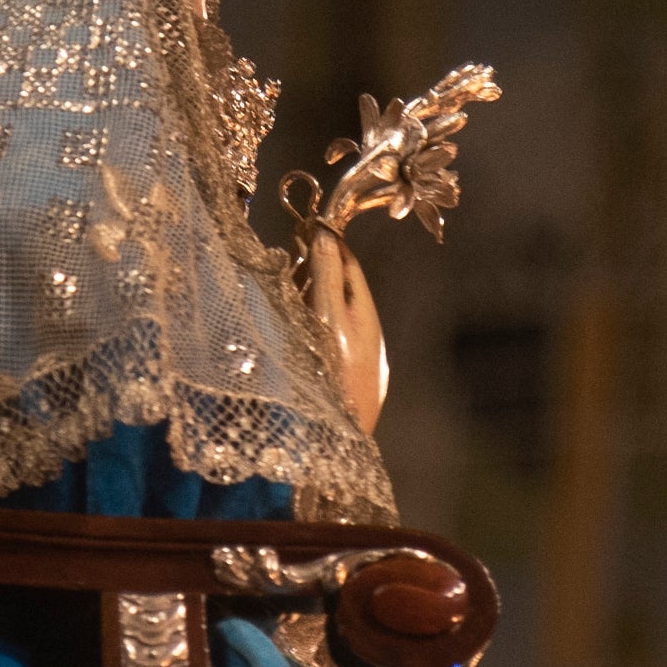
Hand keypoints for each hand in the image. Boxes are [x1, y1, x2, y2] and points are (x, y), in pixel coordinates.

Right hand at [304, 227, 386, 432]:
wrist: (339, 438)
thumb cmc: (334, 374)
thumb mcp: (327, 318)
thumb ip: (325, 278)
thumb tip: (326, 236)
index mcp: (366, 317)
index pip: (350, 269)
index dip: (331, 246)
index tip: (309, 229)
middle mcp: (371, 337)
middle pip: (346, 293)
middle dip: (324, 270)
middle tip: (298, 251)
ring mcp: (363, 362)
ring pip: (340, 318)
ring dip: (319, 298)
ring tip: (294, 285)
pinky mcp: (351, 382)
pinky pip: (335, 340)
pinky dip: (318, 325)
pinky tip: (302, 330)